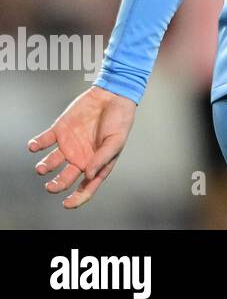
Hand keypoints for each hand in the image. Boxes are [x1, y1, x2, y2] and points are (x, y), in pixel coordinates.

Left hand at [28, 85, 136, 209]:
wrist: (112, 94)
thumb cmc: (120, 119)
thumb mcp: (117, 140)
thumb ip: (103, 158)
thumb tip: (88, 176)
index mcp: (96, 163)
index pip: (86, 186)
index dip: (77, 198)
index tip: (67, 203)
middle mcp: (80, 157)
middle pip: (65, 178)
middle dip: (56, 185)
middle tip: (51, 186)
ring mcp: (69, 144)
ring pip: (51, 162)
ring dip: (44, 167)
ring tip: (42, 168)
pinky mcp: (59, 130)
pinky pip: (44, 141)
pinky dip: (36, 144)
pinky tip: (34, 146)